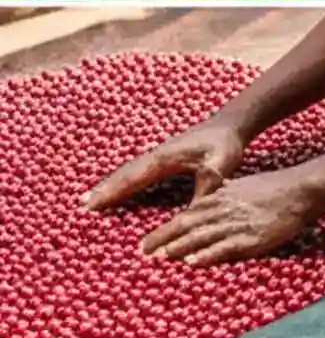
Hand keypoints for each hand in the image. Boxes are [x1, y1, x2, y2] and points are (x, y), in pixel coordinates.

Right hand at [83, 119, 246, 210]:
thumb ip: (207, 186)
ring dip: (110, 184)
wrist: (230, 125)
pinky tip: (117, 187)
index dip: (113, 191)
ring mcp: (158, 155)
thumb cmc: (226, 144)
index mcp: (165, 158)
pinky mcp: (163, 158)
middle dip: (104, 189)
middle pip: (124, 173)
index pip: (133, 177)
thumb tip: (195, 211)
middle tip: (81, 205)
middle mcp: (156, 155)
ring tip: (90, 199)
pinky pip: (138, 170)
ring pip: (129, 171)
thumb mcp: (220, 165)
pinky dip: (123, 179)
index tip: (93, 203)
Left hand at [139, 169, 312, 266]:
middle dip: (162, 240)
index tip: (144, 243)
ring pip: (201, 237)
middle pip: (186, 226)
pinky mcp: (251, 237)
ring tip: (161, 258)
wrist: (299, 191)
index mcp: (220, 197)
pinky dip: (207, 255)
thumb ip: (222, 193)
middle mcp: (223, 210)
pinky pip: (224, 248)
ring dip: (179, 248)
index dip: (163, 230)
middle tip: (143, 253)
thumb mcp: (242, 185)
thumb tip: (206, 200)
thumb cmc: (272, 188)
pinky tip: (193, 263)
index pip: (184, 215)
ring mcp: (236, 224)